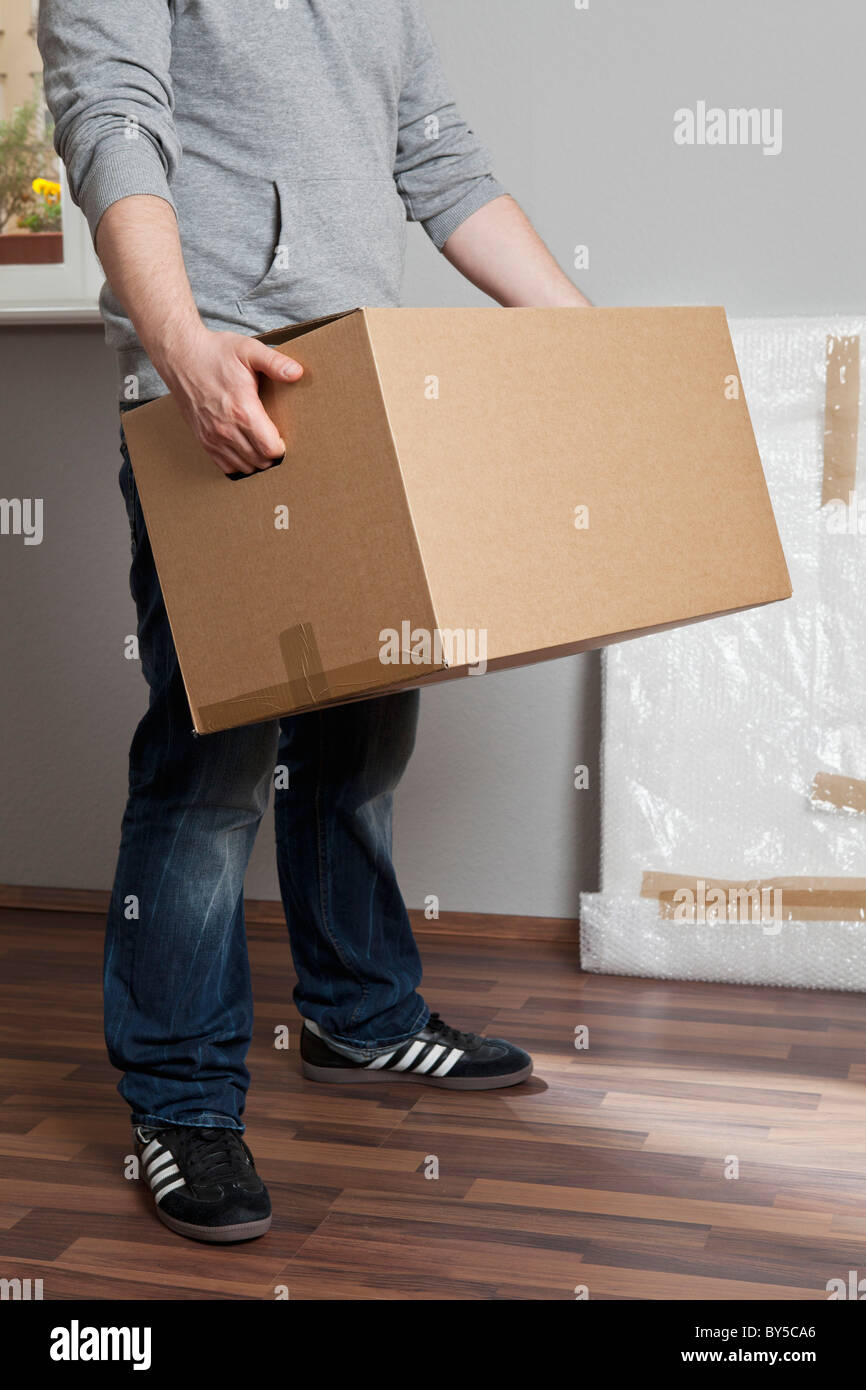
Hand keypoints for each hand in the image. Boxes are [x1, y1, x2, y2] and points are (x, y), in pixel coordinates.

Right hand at [157, 326, 303, 475]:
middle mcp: (226, 429)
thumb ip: (275, 362)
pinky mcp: (203, 440)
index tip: (284, 436)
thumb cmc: (215, 352)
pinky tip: (245, 449)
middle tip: (275, 440)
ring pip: (244, 467)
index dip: (282, 447)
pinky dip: (238, 463)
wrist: (180, 356)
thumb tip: (297, 373)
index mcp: (242, 410)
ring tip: (261, 445)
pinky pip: (226, 466)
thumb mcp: (249, 350)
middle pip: (260, 462)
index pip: (270, 449)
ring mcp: (212, 437)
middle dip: (272, 454)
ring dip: (257, 460)